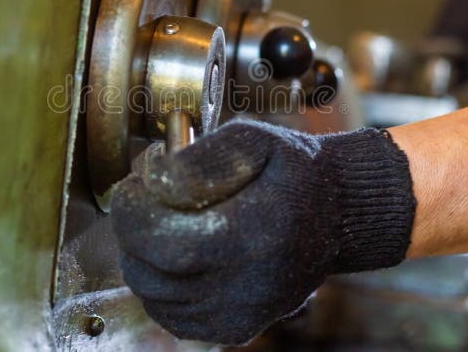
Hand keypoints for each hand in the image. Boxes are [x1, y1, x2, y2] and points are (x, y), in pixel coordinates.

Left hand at [110, 120, 414, 344]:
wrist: (336, 215)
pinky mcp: (234, 329)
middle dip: (132, 231)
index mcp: (251, 238)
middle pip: (148, 273)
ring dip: (143, 257)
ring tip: (164, 221)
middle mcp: (244, 288)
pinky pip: (171, 314)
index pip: (162, 242)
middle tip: (145, 197)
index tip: (136, 184)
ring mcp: (238, 316)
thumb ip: (205, 154)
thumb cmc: (293, 172)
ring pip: (152, 296)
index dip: (133, 213)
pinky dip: (162, 284)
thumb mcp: (258, 139)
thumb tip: (159, 177)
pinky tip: (180, 252)